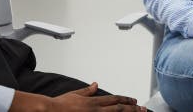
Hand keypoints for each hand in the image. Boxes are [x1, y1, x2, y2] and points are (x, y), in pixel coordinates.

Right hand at [11, 84, 145, 111]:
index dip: (126, 99)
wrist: (50, 110)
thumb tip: (95, 84)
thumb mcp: (75, 94)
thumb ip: (87, 91)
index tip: (135, 101)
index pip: (114, 99)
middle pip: (119, 108)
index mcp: (93, 101)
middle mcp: (96, 109)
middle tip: (142, 109)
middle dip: (132, 109)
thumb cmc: (60, 105)